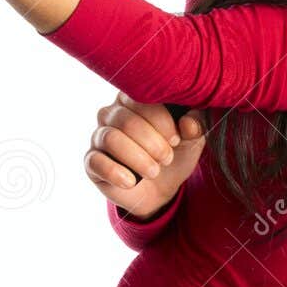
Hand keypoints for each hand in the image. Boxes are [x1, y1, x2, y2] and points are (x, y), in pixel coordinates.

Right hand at [85, 93, 205, 219]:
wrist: (162, 187)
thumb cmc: (174, 154)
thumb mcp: (191, 141)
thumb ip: (195, 127)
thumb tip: (189, 123)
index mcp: (135, 99)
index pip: (142, 99)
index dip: (162, 121)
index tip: (176, 139)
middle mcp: (112, 113)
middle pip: (127, 121)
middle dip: (153, 143)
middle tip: (167, 158)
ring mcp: (99, 136)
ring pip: (112, 139)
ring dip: (137, 158)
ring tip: (154, 171)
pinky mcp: (91, 161)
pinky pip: (96, 162)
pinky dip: (115, 173)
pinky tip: (131, 181)